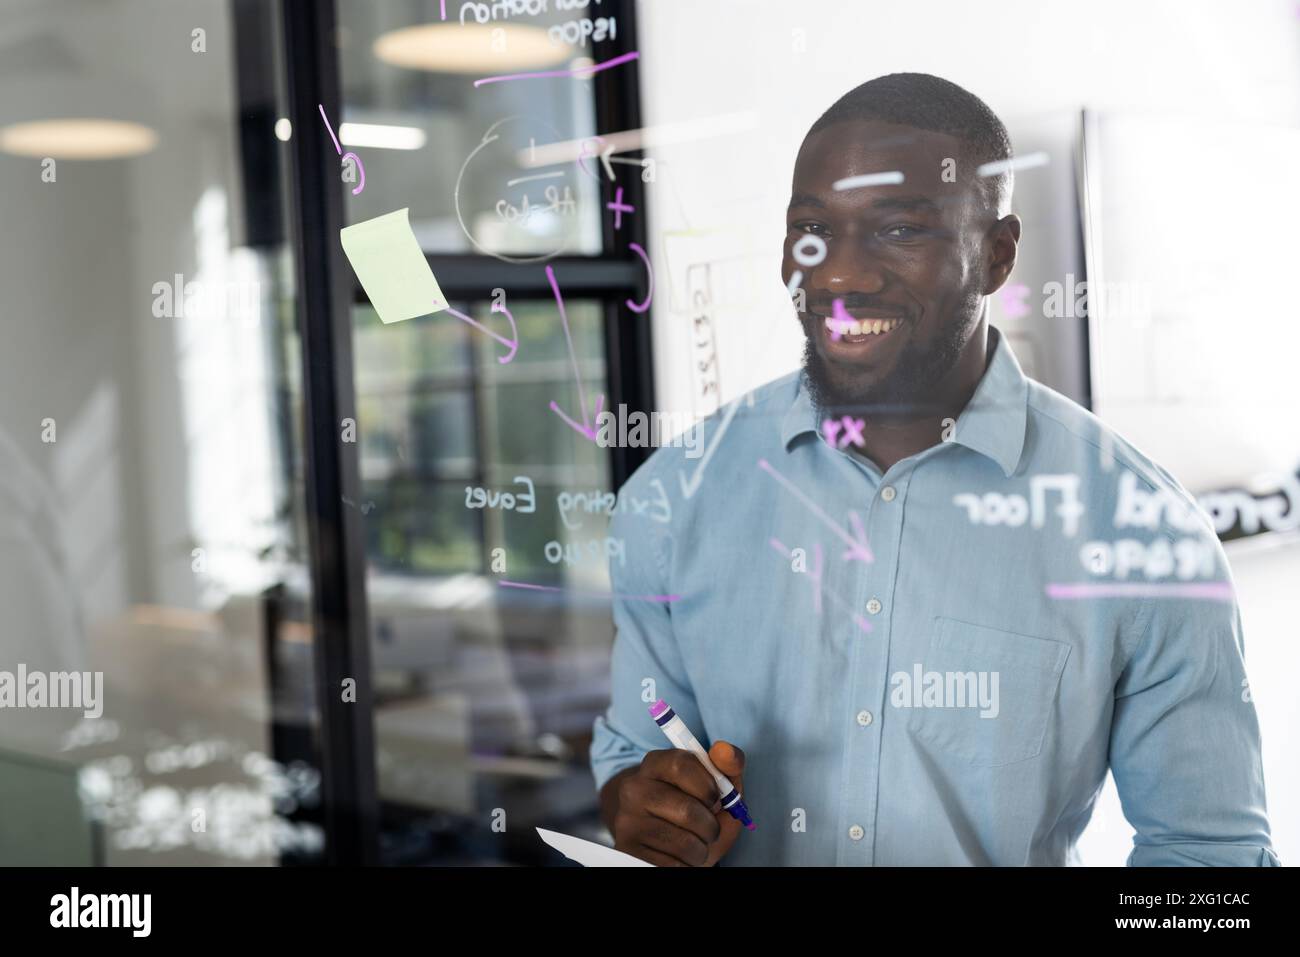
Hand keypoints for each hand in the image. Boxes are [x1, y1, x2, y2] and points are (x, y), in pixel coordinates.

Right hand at [607, 741, 746, 865]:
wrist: (662, 835)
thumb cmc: (697, 806)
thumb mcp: (717, 784)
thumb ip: (728, 764)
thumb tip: (725, 750)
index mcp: (655, 763)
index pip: (681, 765)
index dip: (708, 786)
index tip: (715, 799)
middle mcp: (634, 788)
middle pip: (687, 810)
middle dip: (710, 826)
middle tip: (708, 828)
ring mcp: (627, 820)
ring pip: (683, 842)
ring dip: (701, 849)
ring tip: (695, 843)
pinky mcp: (627, 849)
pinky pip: (672, 865)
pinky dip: (686, 865)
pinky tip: (679, 856)